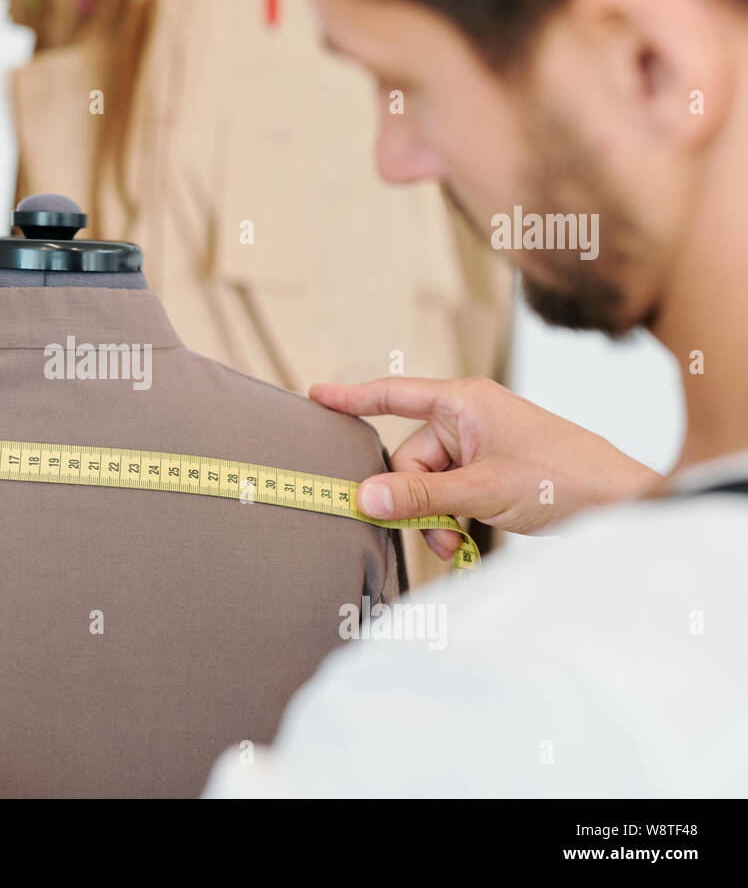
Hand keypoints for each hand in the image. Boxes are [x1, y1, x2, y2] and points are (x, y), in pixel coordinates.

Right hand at [310, 377, 660, 560]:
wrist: (620, 501)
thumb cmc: (564, 476)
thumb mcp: (483, 489)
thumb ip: (421, 496)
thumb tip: (365, 498)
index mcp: (464, 402)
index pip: (395, 394)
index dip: (353, 398)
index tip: (316, 398)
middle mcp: (467, 419)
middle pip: (409, 458)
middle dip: (415, 499)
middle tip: (435, 531)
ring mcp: (479, 446)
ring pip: (428, 483)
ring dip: (435, 516)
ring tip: (459, 541)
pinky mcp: (489, 471)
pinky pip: (449, 493)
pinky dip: (450, 518)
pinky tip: (467, 539)